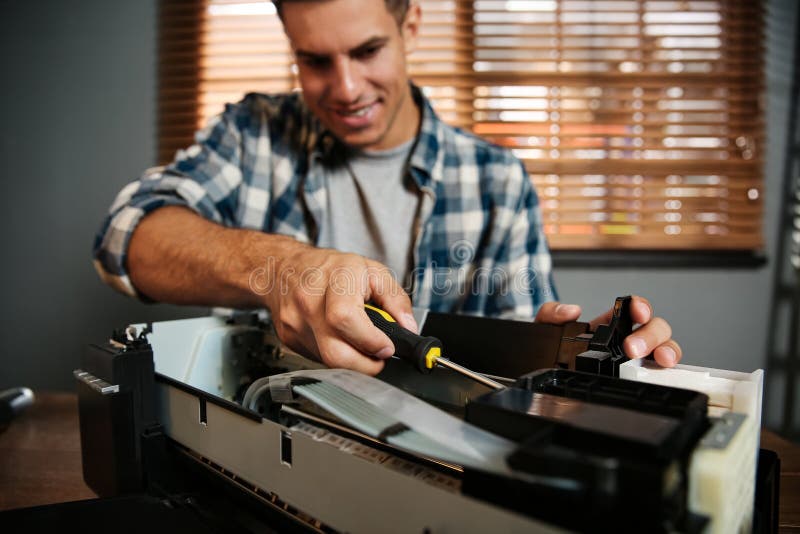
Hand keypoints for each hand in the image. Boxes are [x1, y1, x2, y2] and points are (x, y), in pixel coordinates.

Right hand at [263, 244, 415, 374]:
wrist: (284, 267)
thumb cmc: (331, 268)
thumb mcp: (372, 271)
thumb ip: (396, 300)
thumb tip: (409, 329)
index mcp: (334, 280)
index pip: (346, 319)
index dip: (370, 341)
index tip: (387, 347)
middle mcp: (309, 302)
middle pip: (335, 353)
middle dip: (365, 364)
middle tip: (379, 354)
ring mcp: (295, 323)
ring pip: (327, 361)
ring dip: (352, 361)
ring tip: (361, 344)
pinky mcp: (288, 339)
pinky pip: (317, 358)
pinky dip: (335, 354)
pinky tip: (339, 340)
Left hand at [534, 296, 681, 367]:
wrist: (541, 374)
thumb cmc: (548, 351)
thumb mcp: (544, 326)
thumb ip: (552, 312)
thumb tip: (570, 311)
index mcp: (607, 323)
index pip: (633, 307)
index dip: (640, 306)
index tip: (638, 312)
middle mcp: (625, 338)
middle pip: (654, 327)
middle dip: (649, 334)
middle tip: (632, 348)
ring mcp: (634, 359)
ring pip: (663, 346)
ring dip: (665, 349)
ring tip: (658, 359)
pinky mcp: (635, 378)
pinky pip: (659, 370)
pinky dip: (664, 369)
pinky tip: (661, 371)